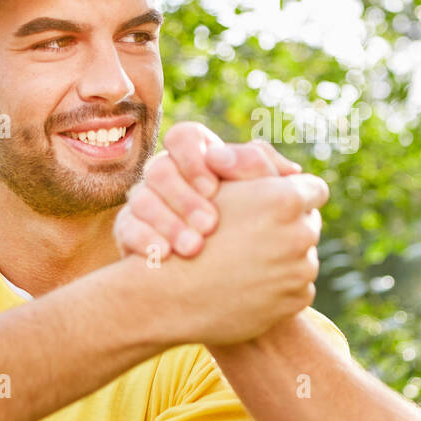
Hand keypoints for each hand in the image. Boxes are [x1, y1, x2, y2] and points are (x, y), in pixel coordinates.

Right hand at [115, 121, 300, 259]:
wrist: (215, 283)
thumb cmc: (248, 230)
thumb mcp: (265, 199)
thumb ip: (277, 182)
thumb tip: (294, 175)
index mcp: (196, 156)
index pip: (185, 138)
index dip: (195, 158)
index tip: (214, 187)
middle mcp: (167, 175)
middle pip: (161, 170)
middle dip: (186, 199)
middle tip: (211, 226)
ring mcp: (144, 202)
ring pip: (141, 199)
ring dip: (169, 223)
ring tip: (194, 248)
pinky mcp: (130, 231)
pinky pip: (127, 229)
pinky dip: (146, 242)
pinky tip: (166, 257)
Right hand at [143, 173, 329, 345]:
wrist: (170, 293)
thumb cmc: (187, 228)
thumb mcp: (220, 184)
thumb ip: (258, 167)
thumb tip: (293, 171)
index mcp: (287, 199)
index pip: (314, 189)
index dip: (293, 193)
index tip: (276, 202)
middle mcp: (302, 234)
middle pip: (309, 224)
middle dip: (289, 226)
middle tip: (256, 232)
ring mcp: (301, 271)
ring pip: (303, 257)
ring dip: (284, 257)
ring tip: (247, 261)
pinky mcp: (296, 301)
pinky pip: (296, 288)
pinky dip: (279, 287)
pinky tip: (248, 285)